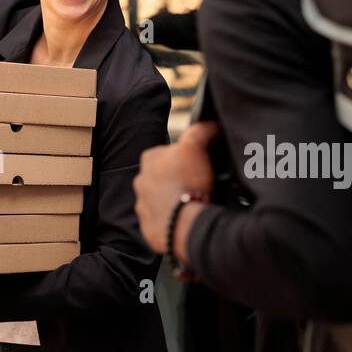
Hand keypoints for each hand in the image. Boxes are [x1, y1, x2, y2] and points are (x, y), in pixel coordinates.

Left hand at [134, 121, 218, 254]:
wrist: (184, 224)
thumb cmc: (187, 182)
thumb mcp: (195, 147)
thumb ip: (200, 131)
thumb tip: (210, 124)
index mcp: (149, 159)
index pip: (168, 152)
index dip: (185, 157)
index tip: (198, 165)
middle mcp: (140, 181)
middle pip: (163, 175)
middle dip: (177, 178)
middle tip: (198, 184)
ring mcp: (144, 206)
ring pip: (161, 198)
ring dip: (174, 199)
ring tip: (193, 204)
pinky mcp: (149, 227)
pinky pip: (162, 219)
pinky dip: (173, 218)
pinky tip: (186, 218)